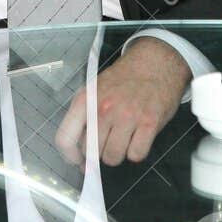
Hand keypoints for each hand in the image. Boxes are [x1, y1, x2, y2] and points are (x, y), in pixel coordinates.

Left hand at [55, 37, 189, 167]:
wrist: (156, 61)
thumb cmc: (124, 78)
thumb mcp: (96, 90)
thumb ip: (85, 118)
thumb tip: (80, 155)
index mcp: (86, 99)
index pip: (65, 139)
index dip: (71, 156)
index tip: (79, 161)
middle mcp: (103, 108)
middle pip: (91, 152)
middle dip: (99, 153)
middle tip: (109, 142)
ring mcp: (126, 116)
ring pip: (113, 157)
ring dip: (119, 154)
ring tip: (125, 138)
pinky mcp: (149, 123)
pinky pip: (136, 155)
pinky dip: (137, 152)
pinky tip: (139, 138)